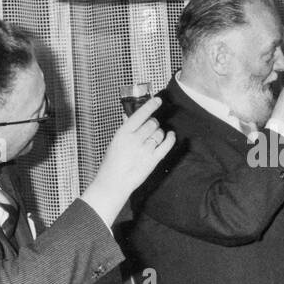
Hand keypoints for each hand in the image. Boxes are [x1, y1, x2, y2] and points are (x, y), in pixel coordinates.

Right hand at [84, 96, 175, 223]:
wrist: (113, 183)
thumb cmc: (112, 163)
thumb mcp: (115, 141)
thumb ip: (126, 129)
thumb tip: (132, 116)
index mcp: (123, 133)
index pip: (140, 114)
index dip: (151, 106)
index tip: (158, 100)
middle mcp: (135, 139)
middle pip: (152, 124)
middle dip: (154, 124)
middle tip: (150, 128)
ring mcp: (145, 150)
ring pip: (160, 133)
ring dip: (159, 133)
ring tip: (153, 139)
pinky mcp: (153, 160)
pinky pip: (167, 145)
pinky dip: (170, 138)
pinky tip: (170, 135)